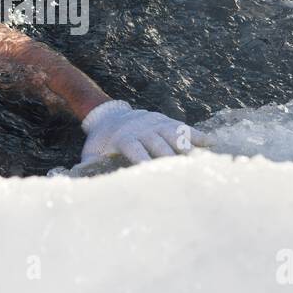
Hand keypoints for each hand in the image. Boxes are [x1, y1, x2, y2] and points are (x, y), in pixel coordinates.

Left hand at [80, 100, 214, 165]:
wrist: (110, 115)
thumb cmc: (102, 142)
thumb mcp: (91, 151)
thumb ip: (89, 164)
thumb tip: (81, 177)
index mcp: (125, 138)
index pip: (136, 150)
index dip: (144, 160)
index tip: (153, 172)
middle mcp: (143, 129)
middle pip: (160, 144)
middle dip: (170, 158)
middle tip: (183, 174)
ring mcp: (157, 123)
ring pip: (174, 134)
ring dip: (187, 147)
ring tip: (201, 162)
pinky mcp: (167, 121)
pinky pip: (184, 127)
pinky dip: (198, 134)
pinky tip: (212, 143)